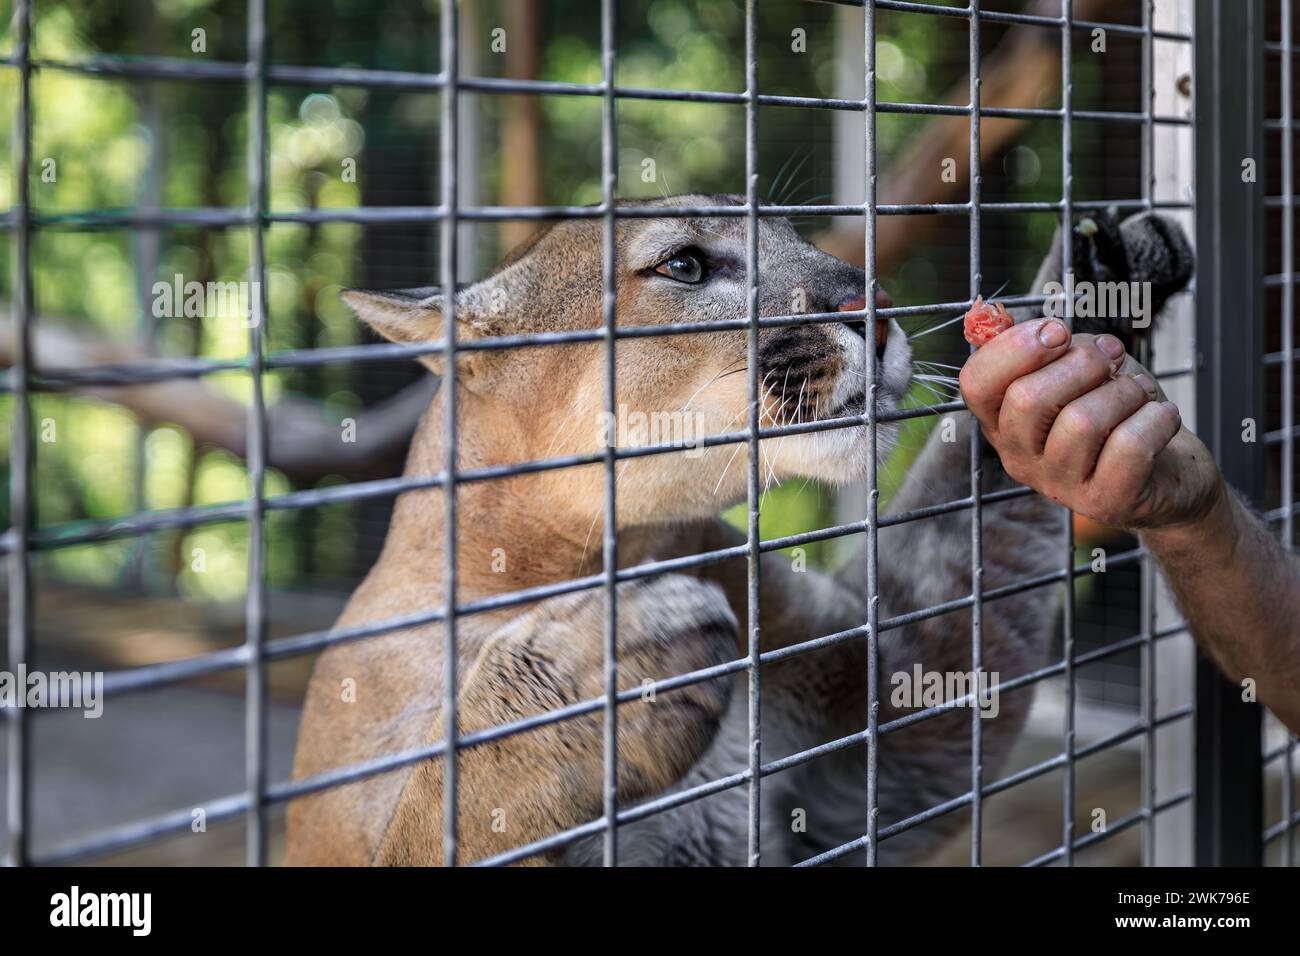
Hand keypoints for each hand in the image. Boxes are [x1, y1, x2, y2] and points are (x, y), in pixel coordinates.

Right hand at [958, 318, 1224, 530]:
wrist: (1168, 473)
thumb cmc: (1118, 414)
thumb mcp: (1081, 370)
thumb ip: (1057, 349)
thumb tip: (1051, 332)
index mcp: (1002, 422)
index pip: (975, 383)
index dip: (1015, 347)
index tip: (1058, 331)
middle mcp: (1020, 457)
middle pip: (1027, 399)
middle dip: (1082, 363)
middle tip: (1111, 361)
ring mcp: (1059, 484)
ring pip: (1082, 421)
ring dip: (1125, 391)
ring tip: (1140, 393)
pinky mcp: (1105, 502)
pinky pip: (1129, 446)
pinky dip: (1156, 419)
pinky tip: (1161, 417)